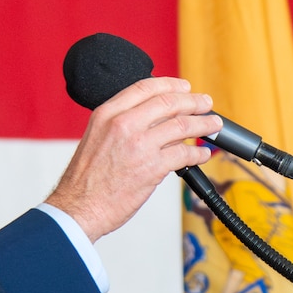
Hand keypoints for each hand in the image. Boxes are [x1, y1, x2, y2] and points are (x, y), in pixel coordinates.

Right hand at [46, 77, 222, 241]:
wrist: (78, 208)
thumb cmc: (85, 179)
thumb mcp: (97, 138)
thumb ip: (123, 124)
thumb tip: (161, 121)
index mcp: (107, 114)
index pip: (145, 88)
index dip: (170, 84)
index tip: (184, 87)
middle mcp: (123, 124)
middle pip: (168, 102)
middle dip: (193, 101)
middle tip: (206, 103)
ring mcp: (139, 145)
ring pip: (182, 126)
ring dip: (203, 124)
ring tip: (214, 125)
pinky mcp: (152, 167)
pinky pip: (184, 154)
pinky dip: (198, 153)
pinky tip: (202, 154)